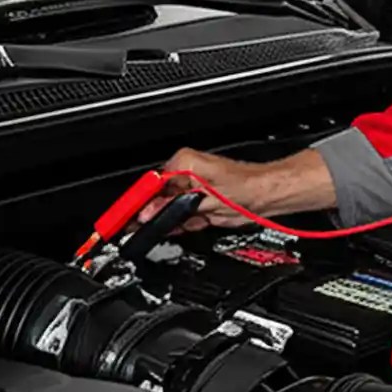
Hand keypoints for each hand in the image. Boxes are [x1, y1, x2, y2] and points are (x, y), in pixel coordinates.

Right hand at [137, 148, 267, 231]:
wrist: (264, 195)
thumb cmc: (243, 187)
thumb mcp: (204, 199)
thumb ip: (174, 206)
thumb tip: (151, 212)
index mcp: (183, 163)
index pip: (151, 183)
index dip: (139, 201)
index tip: (128, 215)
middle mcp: (186, 173)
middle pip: (158, 197)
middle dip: (154, 214)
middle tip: (140, 228)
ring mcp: (193, 188)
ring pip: (170, 209)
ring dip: (171, 221)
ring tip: (175, 225)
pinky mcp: (200, 201)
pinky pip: (183, 215)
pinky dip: (184, 223)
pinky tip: (189, 224)